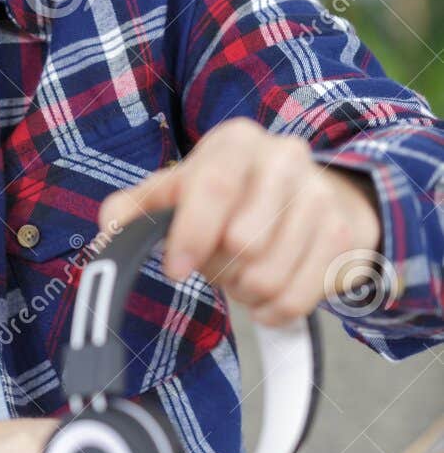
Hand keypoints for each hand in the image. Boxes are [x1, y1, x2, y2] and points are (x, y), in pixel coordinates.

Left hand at [98, 117, 382, 326]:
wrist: (309, 194)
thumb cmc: (231, 195)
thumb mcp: (180, 190)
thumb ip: (137, 208)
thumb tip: (109, 227)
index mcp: (236, 142)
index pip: (213, 186)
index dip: (191, 233)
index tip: (176, 268)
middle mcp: (285, 159)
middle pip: (244, 242)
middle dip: (221, 268)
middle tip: (219, 264)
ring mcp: (320, 196)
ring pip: (269, 277)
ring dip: (245, 292)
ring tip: (243, 276)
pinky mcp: (344, 237)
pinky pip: (297, 299)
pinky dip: (273, 309)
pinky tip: (268, 292)